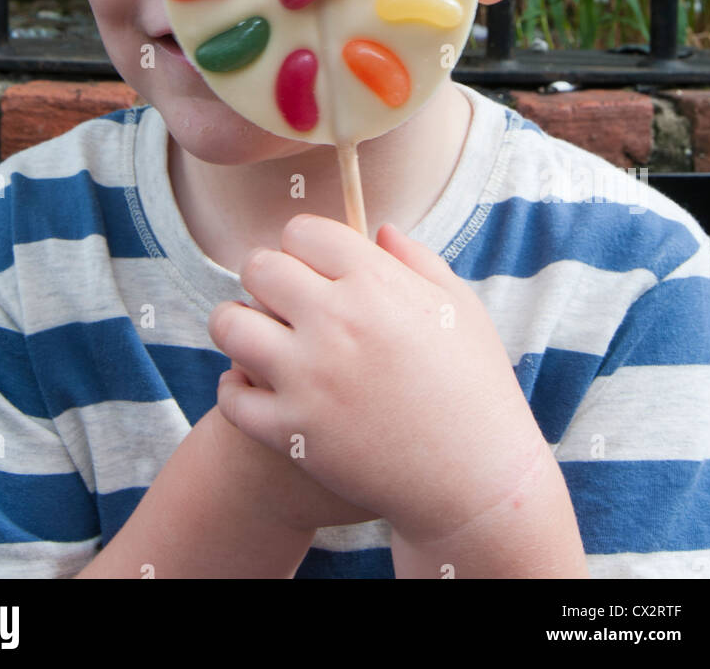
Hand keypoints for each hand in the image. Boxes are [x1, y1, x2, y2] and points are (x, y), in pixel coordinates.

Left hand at [209, 215, 546, 544]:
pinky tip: (252, 386)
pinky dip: (236, 390)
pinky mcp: (293, 431)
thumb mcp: (460, 309)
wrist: (479, 482)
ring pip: (230, 326)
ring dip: (237, 324)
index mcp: (376, 282)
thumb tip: (381, 229)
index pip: (302, 231)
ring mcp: (309, 377)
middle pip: (259, 268)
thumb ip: (418, 261)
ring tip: (252, 333)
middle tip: (276, 295)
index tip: (308, 261)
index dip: (302, 243)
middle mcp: (335, 321)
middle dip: (265, 275)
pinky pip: (233, 398)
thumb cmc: (478, 388)